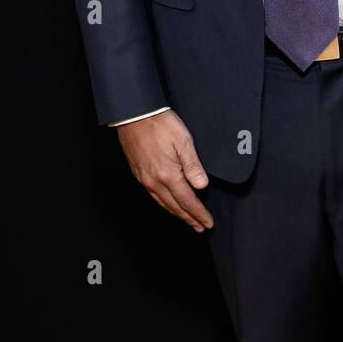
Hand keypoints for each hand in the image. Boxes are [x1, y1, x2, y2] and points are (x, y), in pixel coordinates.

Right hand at [116, 110, 213, 231]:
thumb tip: (201, 186)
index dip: (199, 213)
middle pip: (175, 206)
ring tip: (187, 220)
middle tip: (200, 227)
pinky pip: (153, 195)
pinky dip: (164, 204)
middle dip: (189, 218)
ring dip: (177, 213)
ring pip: (163, 203)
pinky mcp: (138, 173)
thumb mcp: (183, 141)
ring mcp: (144, 179)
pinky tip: (169, 203)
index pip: (187, 200)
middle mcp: (154, 181)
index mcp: (168, 174)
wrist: (134, 115)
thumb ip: (193, 165)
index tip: (207, 223)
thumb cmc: (160, 124)